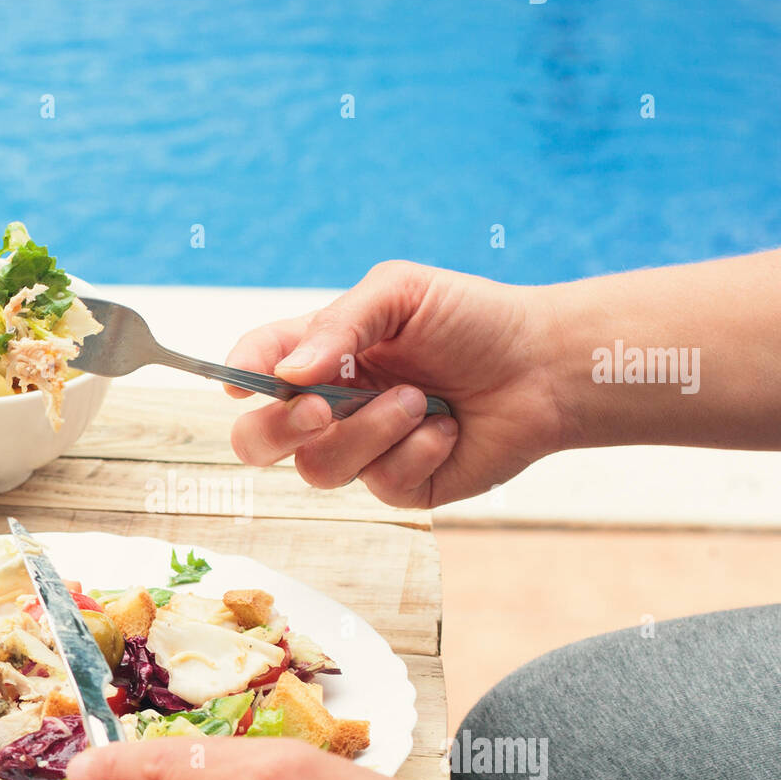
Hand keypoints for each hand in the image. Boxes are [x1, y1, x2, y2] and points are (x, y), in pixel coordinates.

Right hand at [225, 261, 564, 507]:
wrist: (543, 367)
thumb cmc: (473, 319)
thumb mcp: (401, 294)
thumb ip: (339, 324)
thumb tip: (287, 373)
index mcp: (320, 354)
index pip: (255, 368)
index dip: (237, 377)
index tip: (242, 384)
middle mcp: (330, 407)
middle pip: (257, 442)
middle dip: (278, 431)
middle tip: (322, 409)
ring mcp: (362, 451)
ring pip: (319, 468)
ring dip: (372, 431)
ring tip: (422, 400)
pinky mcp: (400, 485)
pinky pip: (380, 484)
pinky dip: (417, 450)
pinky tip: (448, 428)